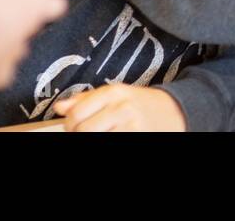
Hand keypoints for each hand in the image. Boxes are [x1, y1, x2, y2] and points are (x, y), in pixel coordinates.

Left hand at [53, 85, 186, 131]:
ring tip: (100, 133)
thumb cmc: (140, 104)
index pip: (76, 113)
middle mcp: (122, 108)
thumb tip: (60, 107)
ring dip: (89, 139)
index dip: (70, 123)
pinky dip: (104, 140)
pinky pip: (109, 142)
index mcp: (114, 92)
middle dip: (78, 134)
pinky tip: (111, 135)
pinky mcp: (135, 137)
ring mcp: (130, 126)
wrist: (174, 111)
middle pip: (83, 130)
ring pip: (93, 138)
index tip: (74, 125)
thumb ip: (86, 99)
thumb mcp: (115, 94)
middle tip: (86, 132)